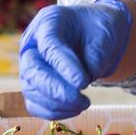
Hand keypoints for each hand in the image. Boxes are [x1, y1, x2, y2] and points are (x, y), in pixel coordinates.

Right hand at [18, 0, 131, 118]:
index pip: (49, 47)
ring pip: (32, 91)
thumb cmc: (99, 29)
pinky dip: (53, 112)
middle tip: (82, 100)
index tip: (82, 83)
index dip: (64, 67)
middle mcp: (32, 44)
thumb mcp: (105, 33)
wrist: (96, 35)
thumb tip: (85, 79)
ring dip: (57, 104)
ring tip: (84, 103)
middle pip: (32, 71)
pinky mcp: (34, 85)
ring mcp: (30, 65)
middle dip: (56, 91)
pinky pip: (35, 104)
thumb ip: (96, 54)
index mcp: (48, 22)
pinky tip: (75, 109)